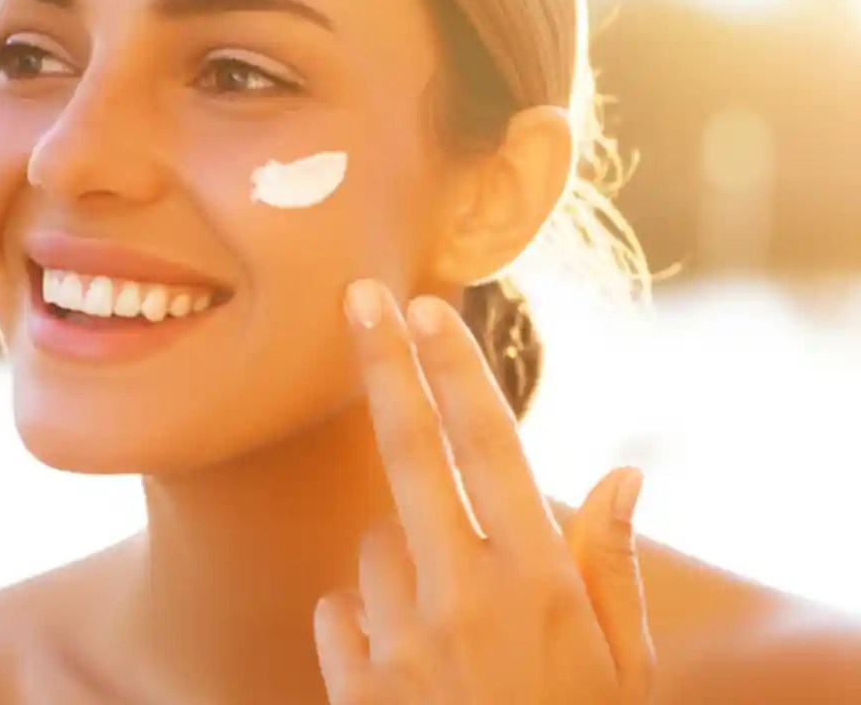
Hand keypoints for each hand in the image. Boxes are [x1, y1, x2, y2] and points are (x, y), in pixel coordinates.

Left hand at [313, 279, 654, 703]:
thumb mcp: (625, 672)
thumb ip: (610, 568)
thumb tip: (620, 476)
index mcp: (539, 586)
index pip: (491, 449)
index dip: (456, 371)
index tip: (427, 309)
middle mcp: (463, 600)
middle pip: (407, 455)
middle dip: (382, 367)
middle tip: (357, 299)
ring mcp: (399, 644)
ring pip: (377, 545)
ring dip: (403, 556)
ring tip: (451, 626)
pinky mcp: (353, 685)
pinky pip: (341, 611)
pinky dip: (365, 619)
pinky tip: (405, 664)